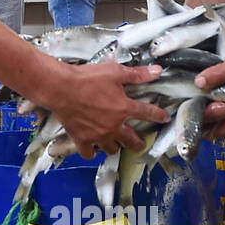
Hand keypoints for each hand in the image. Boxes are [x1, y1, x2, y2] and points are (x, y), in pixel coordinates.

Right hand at [48, 63, 170, 157]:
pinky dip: (92, 152)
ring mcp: (98, 135)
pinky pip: (89, 153)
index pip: (147, 113)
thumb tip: (156, 71)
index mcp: (124, 108)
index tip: (164, 118)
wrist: (61, 88)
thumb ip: (137, 74)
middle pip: (132, 140)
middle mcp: (113, 125)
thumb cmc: (86, 78)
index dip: (158, 115)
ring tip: (116, 143)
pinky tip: (93, 148)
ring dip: (116, 146)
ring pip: (112, 148)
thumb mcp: (115, 72)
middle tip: (140, 143)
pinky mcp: (82, 139)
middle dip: (138, 142)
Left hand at [195, 39, 224, 139]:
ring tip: (202, 113)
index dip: (195, 112)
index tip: (184, 106)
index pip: (210, 116)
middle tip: (189, 114)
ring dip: (214, 126)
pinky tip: (219, 109)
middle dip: (203, 125)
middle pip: (217, 131)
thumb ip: (217, 74)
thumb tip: (198, 83)